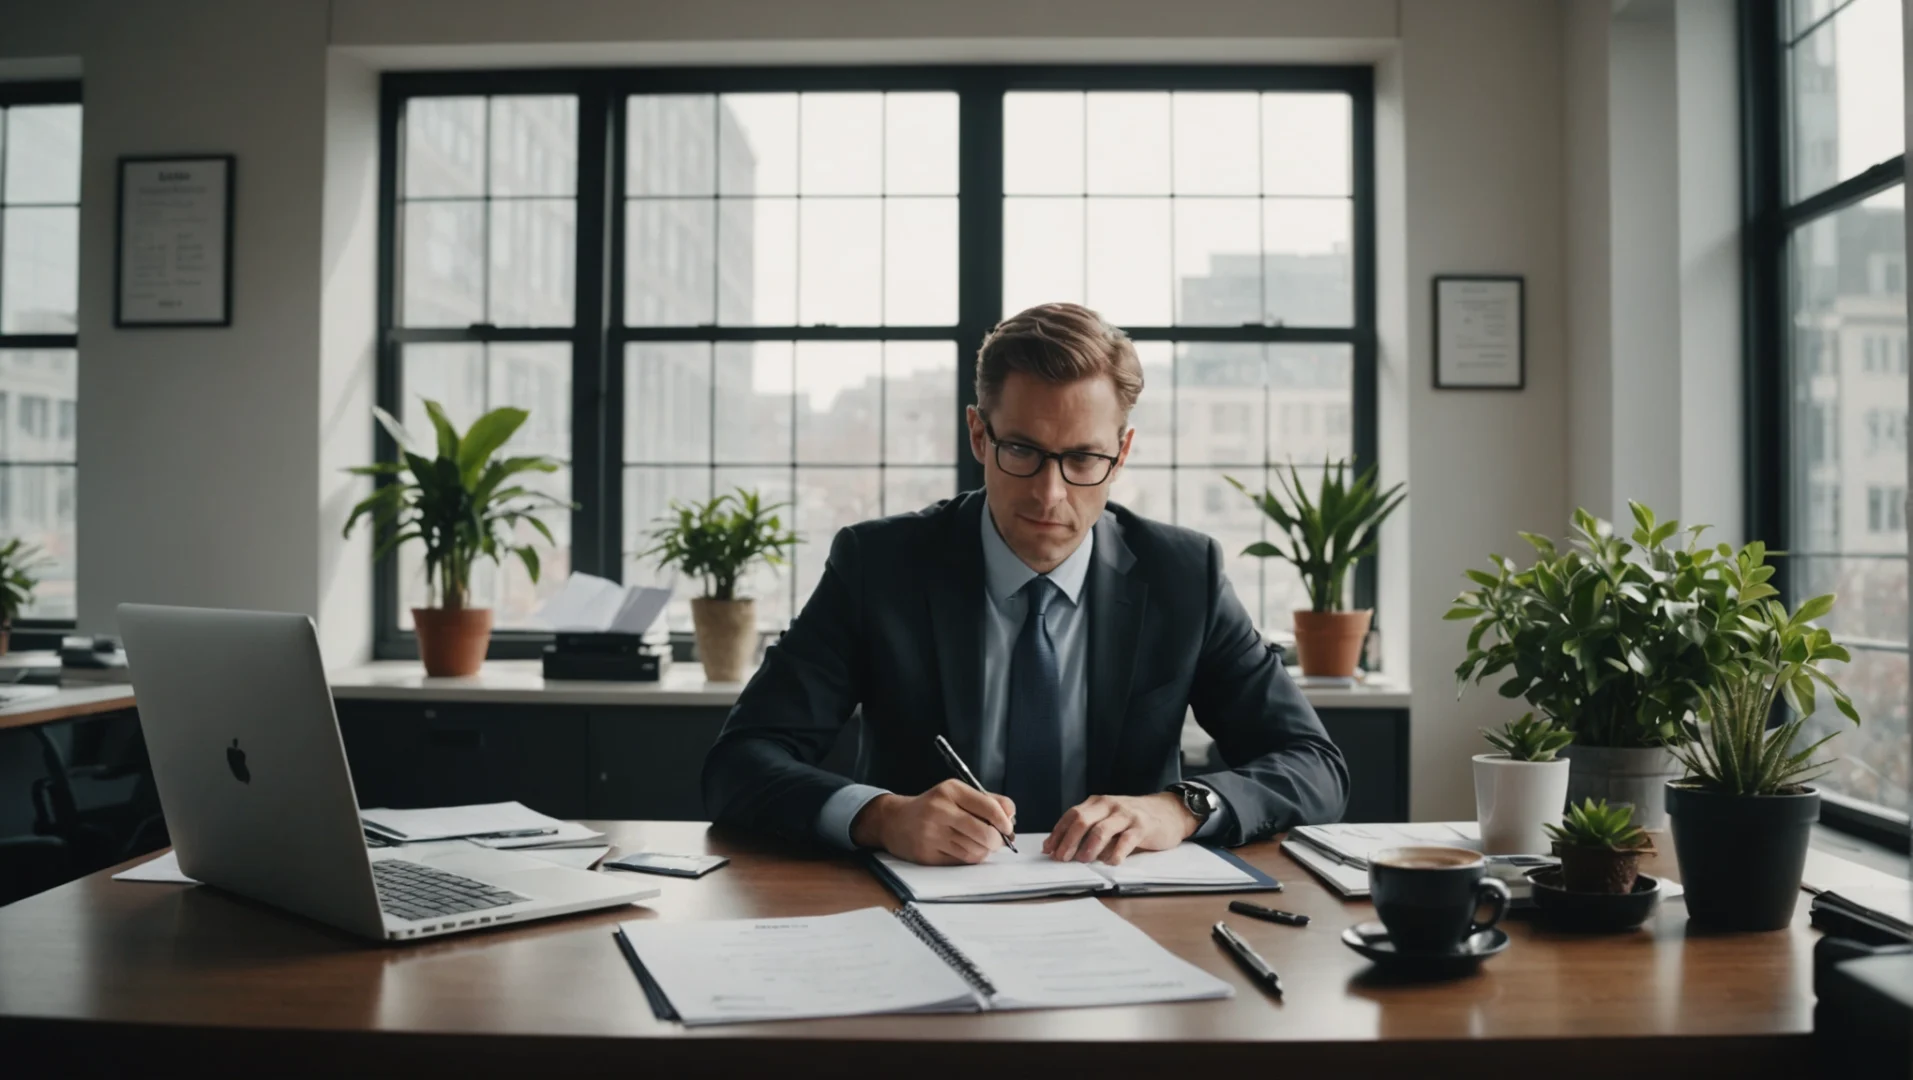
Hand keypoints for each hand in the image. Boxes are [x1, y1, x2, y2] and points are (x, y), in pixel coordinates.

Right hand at [850, 779, 1016, 865]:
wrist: (894, 821)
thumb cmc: (932, 807)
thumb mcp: (957, 794)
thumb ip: (987, 801)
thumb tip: (1011, 817)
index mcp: (951, 791)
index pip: (989, 807)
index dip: (1005, 822)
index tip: (1008, 828)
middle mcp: (940, 810)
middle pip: (985, 833)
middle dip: (997, 841)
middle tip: (997, 841)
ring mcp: (932, 833)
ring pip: (975, 851)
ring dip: (984, 851)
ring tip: (979, 844)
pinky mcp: (927, 853)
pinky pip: (961, 861)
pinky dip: (969, 858)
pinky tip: (964, 850)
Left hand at [1042, 792, 1198, 864]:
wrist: (1170, 811)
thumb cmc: (1134, 818)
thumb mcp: (1110, 818)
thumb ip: (1092, 829)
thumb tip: (1066, 849)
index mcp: (1097, 803)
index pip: (1072, 815)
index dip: (1058, 833)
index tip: (1048, 849)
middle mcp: (1109, 805)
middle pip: (1082, 820)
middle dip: (1068, 840)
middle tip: (1061, 858)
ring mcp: (1126, 815)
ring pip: (1101, 829)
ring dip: (1089, 847)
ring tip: (1083, 861)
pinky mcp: (1142, 826)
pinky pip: (1126, 840)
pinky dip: (1116, 853)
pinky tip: (1111, 863)